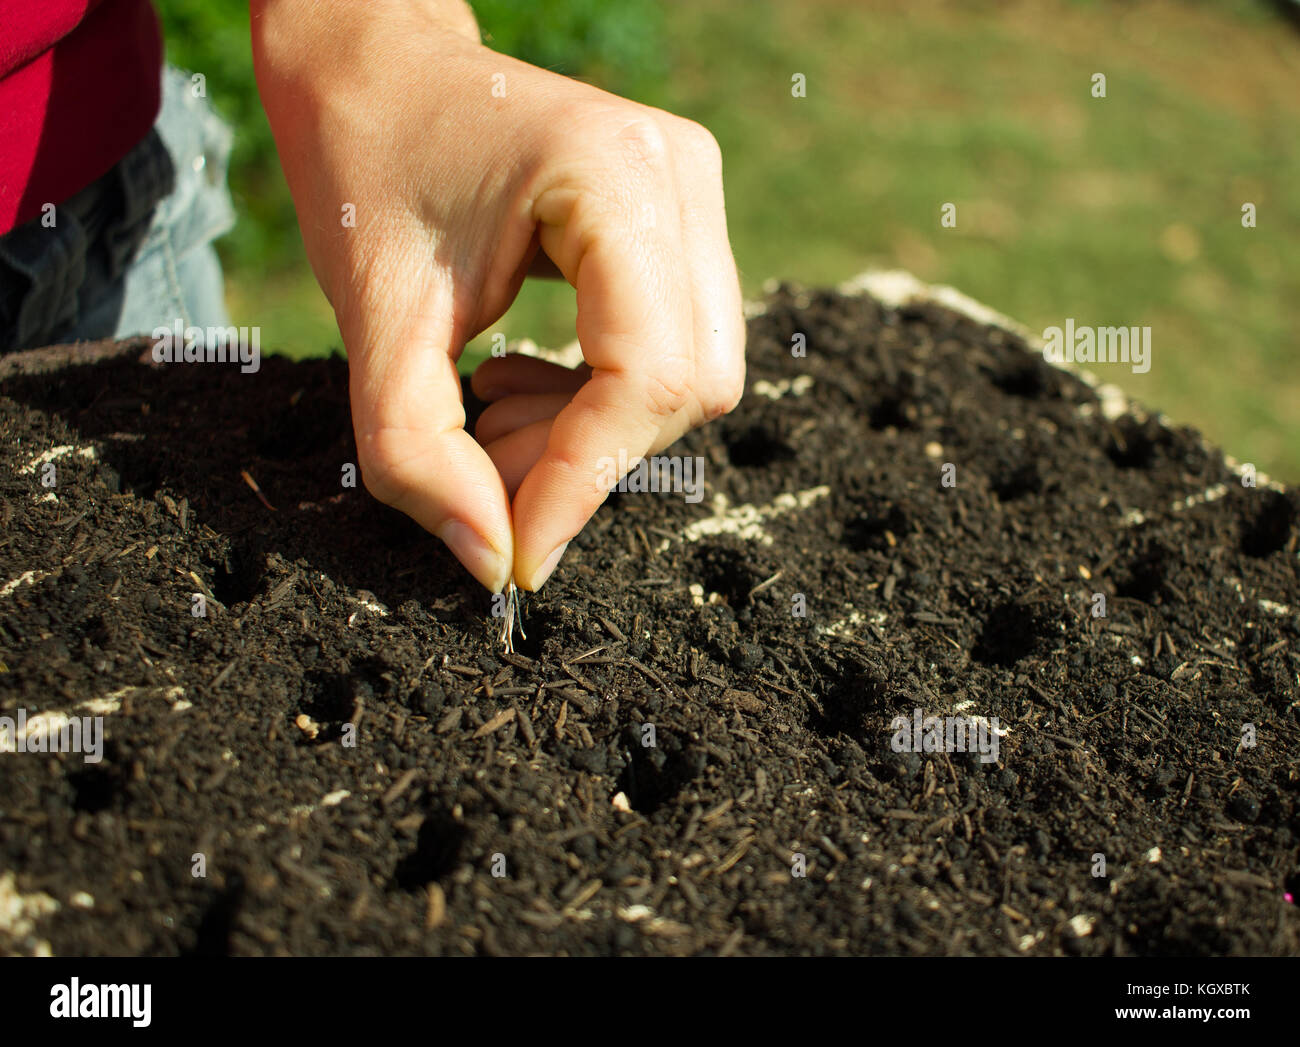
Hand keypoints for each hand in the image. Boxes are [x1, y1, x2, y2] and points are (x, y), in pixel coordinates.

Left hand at [251, 0, 744, 591]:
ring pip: (690, 380)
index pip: (645, 372)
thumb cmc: (363, 166)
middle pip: (686, 387)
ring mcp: (692, 192)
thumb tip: (491, 561)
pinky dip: (596, 401)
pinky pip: (673, 353)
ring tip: (487, 409)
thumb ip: (416, 447)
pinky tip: (518, 379)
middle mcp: (679, 173)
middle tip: (481, 458)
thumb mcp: (372, 315)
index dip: (583, 482)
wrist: (374, 67)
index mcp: (611, 171)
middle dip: (585, 458)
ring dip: (589, 433)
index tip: (516, 559)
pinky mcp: (679, 221)